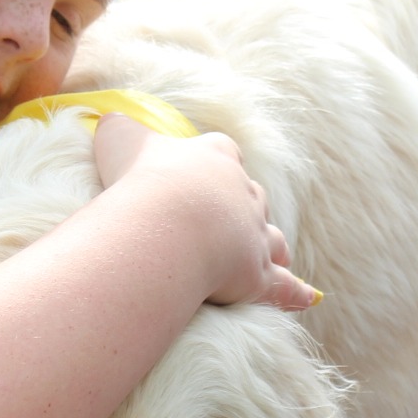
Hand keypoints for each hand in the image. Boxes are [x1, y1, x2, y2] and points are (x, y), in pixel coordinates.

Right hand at [93, 112, 319, 310]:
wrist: (167, 224)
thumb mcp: (122, 142)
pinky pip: (282, 286)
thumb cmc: (143, 179)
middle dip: (243, 205)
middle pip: (251, 194)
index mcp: (214, 157)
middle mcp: (242, 192)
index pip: (222, 152)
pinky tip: (307, 298)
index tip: (204, 171)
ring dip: (270, 244)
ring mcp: (253, 234)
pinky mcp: (257, 274)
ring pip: (271, 237)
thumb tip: (109, 118)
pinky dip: (294, 292)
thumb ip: (119, 129)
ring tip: (273, 252)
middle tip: (230, 218)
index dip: (214, 162)